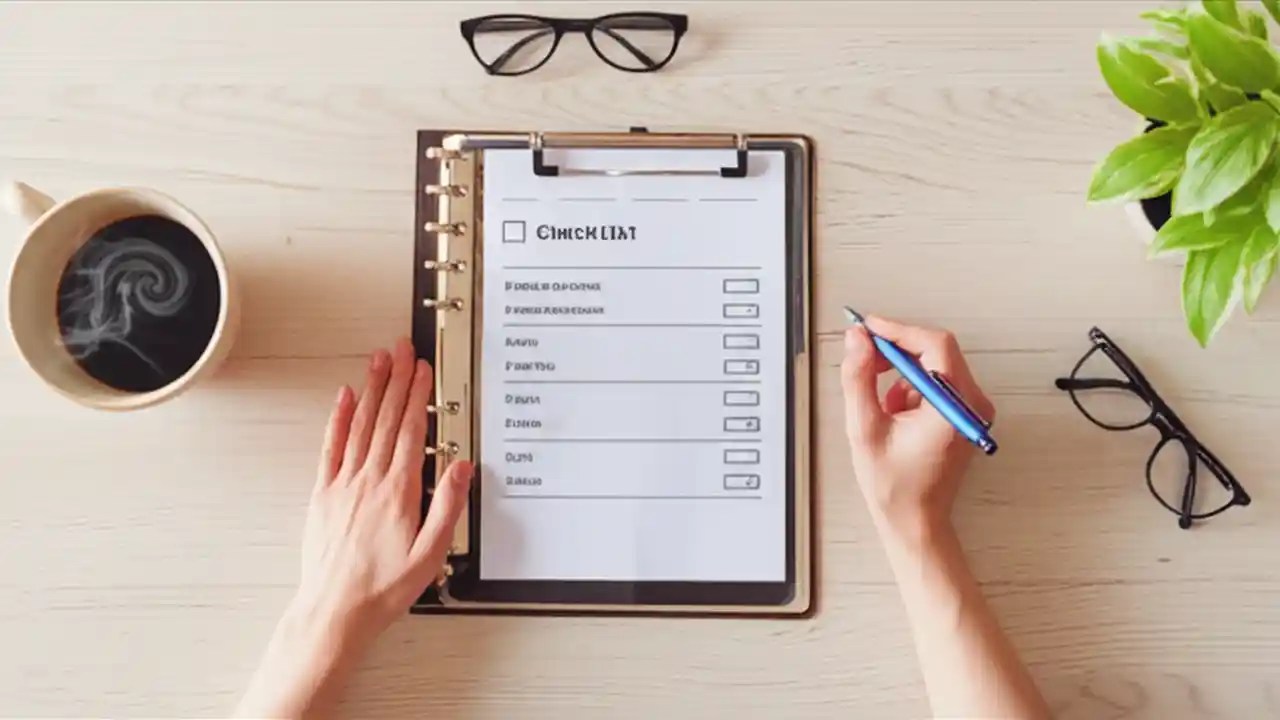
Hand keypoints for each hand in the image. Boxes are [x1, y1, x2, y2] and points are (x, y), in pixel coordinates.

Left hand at [236, 338, 472, 718]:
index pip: (410, 432)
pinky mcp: (324, 495)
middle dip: (396, 380)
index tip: (422, 371)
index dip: (417, 397)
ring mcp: (343, 485)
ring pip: (359, 425)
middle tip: (402, 350)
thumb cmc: (383, 588)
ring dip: (371, 389)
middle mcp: (368, 482)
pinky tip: (344, 399)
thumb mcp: (431, 554)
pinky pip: (331, 447)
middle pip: (385, 419)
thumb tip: (460, 468)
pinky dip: (338, 419)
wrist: (335, 609)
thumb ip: (448, 507)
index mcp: (397, 493)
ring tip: (378, 361)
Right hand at [840, 317, 993, 540]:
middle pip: (936, 351)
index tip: (868, 327)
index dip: (898, 330)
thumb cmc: (894, 485)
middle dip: (897, 350)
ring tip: (881, 405)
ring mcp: (971, 408)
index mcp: (955, 406)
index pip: (934, 345)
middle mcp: (972, 403)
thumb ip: (859, 377)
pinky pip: (935, 381)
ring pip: (934, 364)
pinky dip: (910, 387)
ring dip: (901, 373)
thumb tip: (857, 339)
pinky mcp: (963, 413)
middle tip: (864, 356)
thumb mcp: (864, 428)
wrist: (914, 519)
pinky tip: (895, 414)